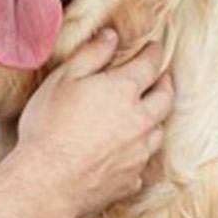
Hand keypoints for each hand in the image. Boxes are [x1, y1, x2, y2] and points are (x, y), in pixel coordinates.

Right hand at [7, 29, 175, 217]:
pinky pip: (142, 161)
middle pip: (165, 98)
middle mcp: (141, 121)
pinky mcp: (133, 178)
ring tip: (152, 113)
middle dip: (166, 84)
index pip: (149, 65)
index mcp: (124, 91)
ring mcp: (141, 152)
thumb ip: (92, 55)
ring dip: (157, 119)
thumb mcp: (64, 80)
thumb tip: (111, 36)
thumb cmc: (50, 127)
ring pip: (159, 131)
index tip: (156, 47)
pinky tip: (131, 153)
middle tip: (165, 78)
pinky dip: (139, 153)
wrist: (50, 181)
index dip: (154, 53)